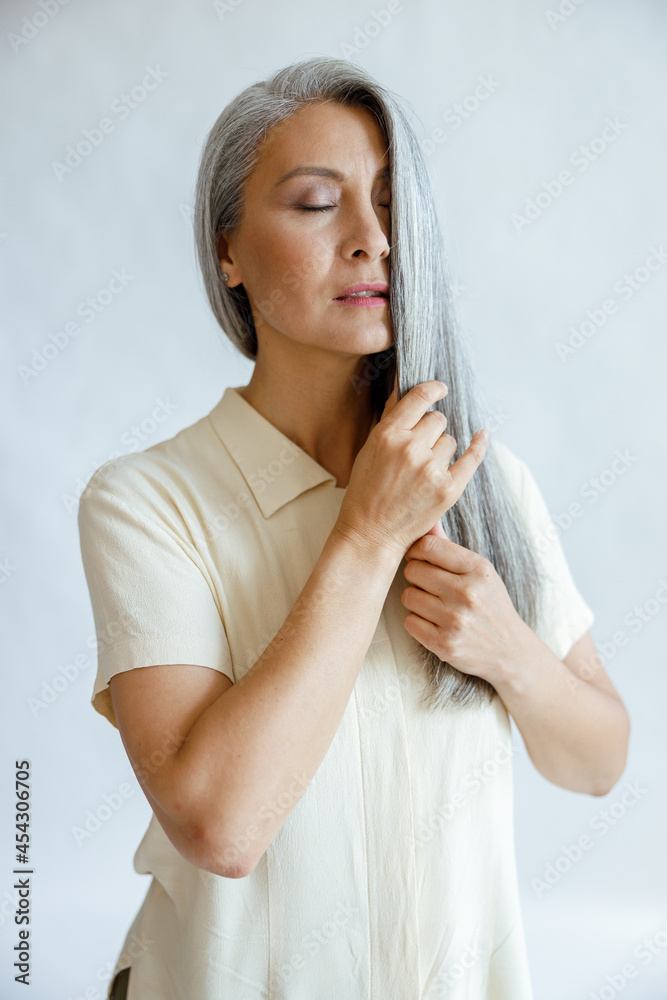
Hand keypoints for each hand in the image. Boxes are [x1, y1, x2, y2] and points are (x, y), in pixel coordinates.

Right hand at [334, 374, 487, 559]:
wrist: (371, 534)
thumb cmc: (366, 492)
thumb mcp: (369, 451)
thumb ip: (390, 421)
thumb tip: (403, 390)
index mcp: (387, 435)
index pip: (419, 398)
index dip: (433, 389)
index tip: (440, 389)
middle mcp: (410, 448)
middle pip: (437, 420)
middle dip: (431, 430)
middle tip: (419, 450)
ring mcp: (431, 469)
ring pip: (450, 441)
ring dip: (441, 450)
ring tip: (423, 471)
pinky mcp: (448, 489)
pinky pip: (472, 457)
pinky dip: (478, 445)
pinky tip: (481, 436)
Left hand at [400, 525, 527, 683]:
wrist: (510, 651)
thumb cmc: (491, 605)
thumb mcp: (480, 572)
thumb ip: (450, 548)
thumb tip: (427, 520)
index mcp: (478, 570)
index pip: (429, 546)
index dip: (416, 550)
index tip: (418, 557)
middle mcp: (467, 593)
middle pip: (413, 570)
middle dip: (416, 576)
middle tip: (428, 584)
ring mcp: (455, 620)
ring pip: (408, 596)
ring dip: (415, 600)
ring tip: (433, 604)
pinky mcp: (444, 644)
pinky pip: (409, 622)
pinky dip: (417, 622)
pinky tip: (433, 622)